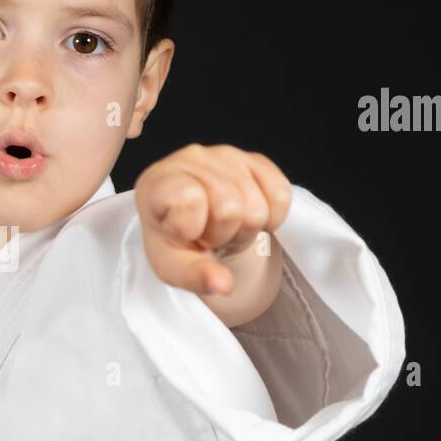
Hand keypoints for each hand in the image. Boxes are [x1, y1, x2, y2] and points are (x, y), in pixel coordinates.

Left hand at [134, 143, 291, 294]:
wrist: (192, 220)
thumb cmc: (175, 239)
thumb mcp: (173, 265)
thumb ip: (194, 276)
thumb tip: (224, 285)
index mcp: (159, 182)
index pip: (188, 200)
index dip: (192, 229)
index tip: (184, 234)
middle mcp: (191, 158)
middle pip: (230, 209)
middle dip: (224, 234)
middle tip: (208, 234)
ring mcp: (226, 155)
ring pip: (257, 207)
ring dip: (245, 228)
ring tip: (224, 226)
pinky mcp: (255, 159)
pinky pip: (281, 195)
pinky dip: (270, 218)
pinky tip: (246, 216)